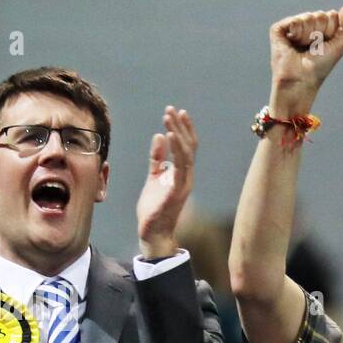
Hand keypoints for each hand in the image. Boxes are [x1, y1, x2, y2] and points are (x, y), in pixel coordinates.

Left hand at [136, 106, 197, 258]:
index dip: (184, 129)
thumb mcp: (153, 178)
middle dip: (181, 126)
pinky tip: (170, 135)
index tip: (176, 112)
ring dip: (178, 133)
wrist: (153, 232)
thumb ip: (157, 159)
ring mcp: (184, 184)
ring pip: (186, 153)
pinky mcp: (177, 191)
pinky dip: (176, 150)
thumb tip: (159, 137)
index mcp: (182, 174)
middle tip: (171, 109)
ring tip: (169, 117)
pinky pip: (180, 167)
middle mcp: (187, 177)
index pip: (187, 147)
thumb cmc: (154, 208)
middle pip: (189, 146)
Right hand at [268, 4, 342, 116]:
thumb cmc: (320, 67)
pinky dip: (297, 33)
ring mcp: (292, 26)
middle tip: (313, 48)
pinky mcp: (278, 29)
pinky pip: (294, 20)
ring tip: (302, 48)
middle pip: (320, 15)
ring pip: (308, 17)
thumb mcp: (339, 47)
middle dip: (320, 33)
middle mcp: (306, 26)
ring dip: (308, 36)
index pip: (331, 16)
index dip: (331, 32)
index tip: (325, 47)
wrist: (302, 80)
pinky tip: (293, 44)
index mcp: (320, 29)